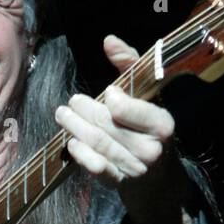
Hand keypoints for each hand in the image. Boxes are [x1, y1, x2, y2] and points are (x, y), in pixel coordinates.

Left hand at [54, 34, 177, 203]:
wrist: (159, 178)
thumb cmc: (149, 128)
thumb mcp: (147, 95)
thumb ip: (129, 65)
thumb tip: (108, 41)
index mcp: (161, 124)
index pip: (127, 109)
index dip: (112, 99)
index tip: (107, 92)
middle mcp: (150, 148)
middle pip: (107, 124)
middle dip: (84, 110)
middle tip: (71, 102)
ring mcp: (135, 168)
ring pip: (98, 143)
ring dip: (75, 127)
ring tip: (62, 115)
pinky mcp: (120, 182)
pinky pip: (96, 167)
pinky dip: (80, 154)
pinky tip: (71, 143)